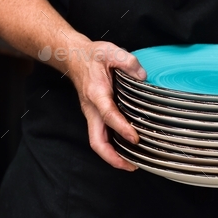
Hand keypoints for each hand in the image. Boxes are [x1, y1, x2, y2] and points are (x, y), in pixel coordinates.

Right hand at [67, 40, 145, 170]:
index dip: (121, 128)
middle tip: (131, 166)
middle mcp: (92, 108)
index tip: (135, 138)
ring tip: (132, 165)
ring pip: (97, 142)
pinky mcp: (95, 117)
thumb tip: (142, 76)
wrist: (74, 57)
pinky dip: (112, 149)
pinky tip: (126, 152)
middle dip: (112, 157)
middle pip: (97, 141)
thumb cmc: (93, 56)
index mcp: (96, 93)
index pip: (108, 115)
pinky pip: (101, 137)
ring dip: (112, 157)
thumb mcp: (111, 51)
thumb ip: (128, 61)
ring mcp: (92, 115)